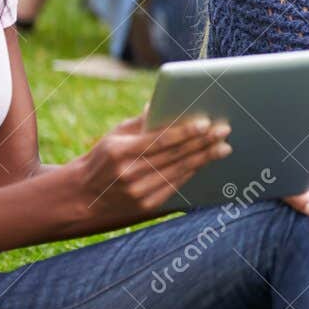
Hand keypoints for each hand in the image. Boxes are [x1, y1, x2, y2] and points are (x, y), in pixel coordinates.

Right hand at [66, 113, 231, 224]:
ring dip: (204, 158)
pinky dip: (192, 172)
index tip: (205, 123)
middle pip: (174, 156)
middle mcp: (128, 173)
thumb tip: (162, 103)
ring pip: (178, 171)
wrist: (83, 195)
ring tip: (223, 147)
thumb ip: (140, 122)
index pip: (159, 140)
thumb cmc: (104, 158)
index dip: (184, 132)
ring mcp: (138, 192)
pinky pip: (175, 186)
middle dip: (202, 143)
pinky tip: (205, 162)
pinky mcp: (146, 205)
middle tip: (224, 131)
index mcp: (119, 152)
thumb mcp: (114, 136)